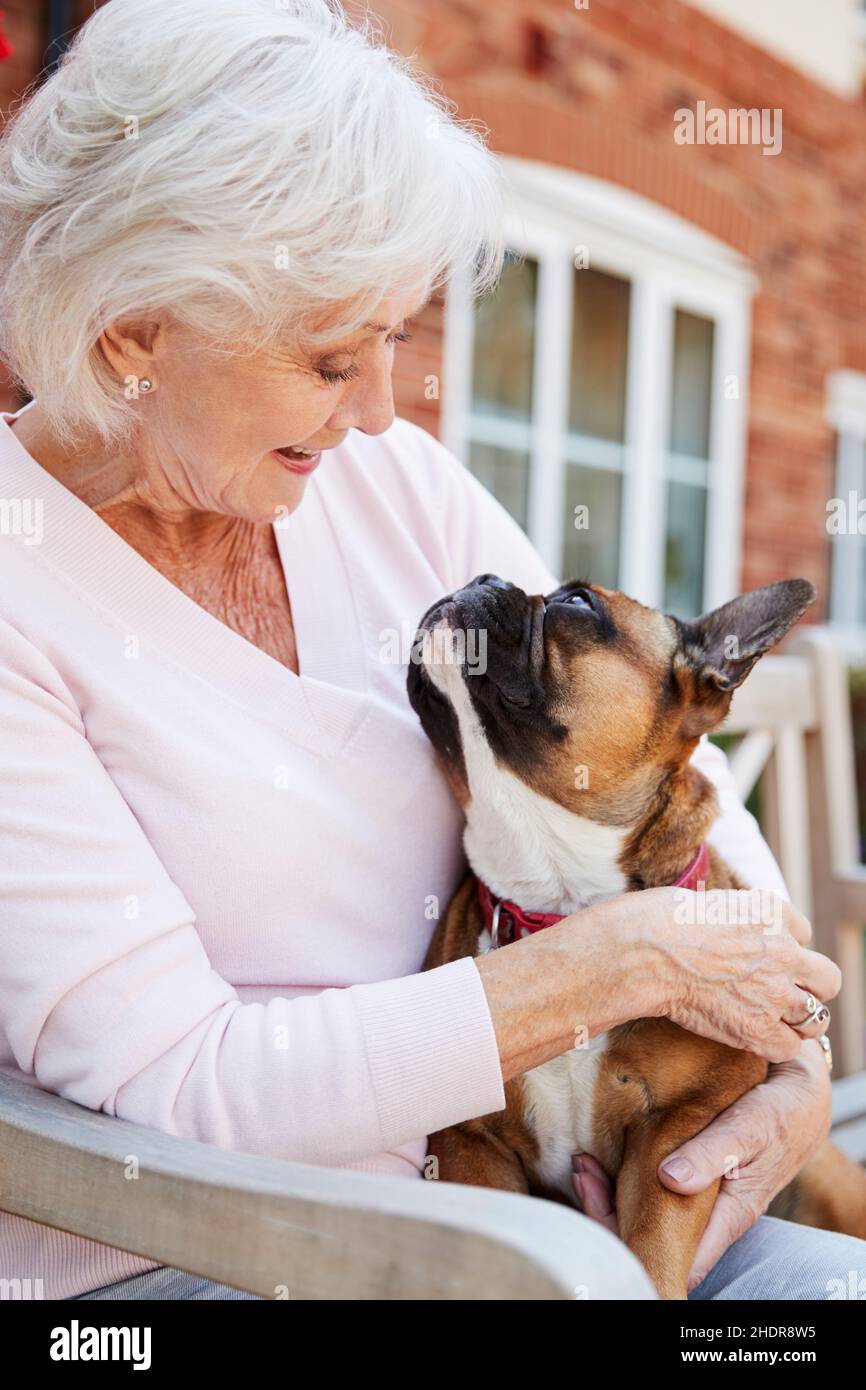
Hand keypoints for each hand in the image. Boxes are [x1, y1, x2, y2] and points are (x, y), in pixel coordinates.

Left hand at [572, 1040, 832, 1290]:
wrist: (798, 1090)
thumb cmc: (780, 1112)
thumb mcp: (750, 1127)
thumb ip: (713, 1154)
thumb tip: (670, 1179)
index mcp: (729, 1213)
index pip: (682, 1260)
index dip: (643, 1254)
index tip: (607, 1227)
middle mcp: (710, 1211)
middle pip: (653, 1237)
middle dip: (611, 1218)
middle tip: (582, 1177)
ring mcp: (699, 1193)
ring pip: (645, 1212)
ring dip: (610, 1195)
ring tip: (583, 1165)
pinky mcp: (689, 1170)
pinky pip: (647, 1186)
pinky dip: (619, 1174)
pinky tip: (598, 1154)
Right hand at [641, 886, 839, 1062]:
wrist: (644, 952)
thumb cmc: (660, 920)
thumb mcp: (707, 900)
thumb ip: (734, 916)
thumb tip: (731, 929)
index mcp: (771, 911)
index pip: (803, 931)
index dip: (785, 945)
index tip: (763, 954)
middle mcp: (783, 951)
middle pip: (827, 978)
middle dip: (809, 986)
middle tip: (782, 992)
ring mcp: (775, 991)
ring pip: (817, 1017)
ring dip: (797, 1020)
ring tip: (773, 1020)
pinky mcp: (757, 1027)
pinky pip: (789, 1047)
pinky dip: (775, 1046)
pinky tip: (753, 1036)